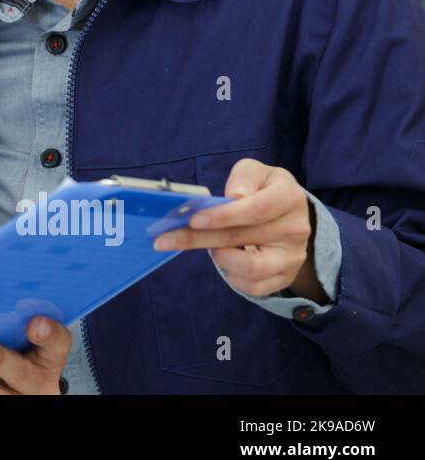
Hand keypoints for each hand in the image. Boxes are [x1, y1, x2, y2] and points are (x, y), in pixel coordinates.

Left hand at [0, 316, 70, 393]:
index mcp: (47, 358)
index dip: (48, 334)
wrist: (4, 382)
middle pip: (21, 374)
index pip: (57, 344)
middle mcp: (35, 384)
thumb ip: (4, 320)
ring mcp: (10, 400)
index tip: (34, 323)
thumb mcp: (15, 333)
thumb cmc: (7, 346)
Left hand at [153, 158, 325, 301]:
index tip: (192, 219)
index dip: (222, 216)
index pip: (255, 209)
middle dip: (198, 238)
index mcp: (289, 197)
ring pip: (251, 268)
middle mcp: (296, 229)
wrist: (289, 214)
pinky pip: (254, 287)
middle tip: (165, 239)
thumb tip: (233, 195)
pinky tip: (222, 258)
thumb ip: (243, 177)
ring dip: (218, 257)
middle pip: (241, 238)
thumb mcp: (255, 172)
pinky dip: (231, 275)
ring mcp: (292, 257)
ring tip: (205, 244)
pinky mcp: (285, 277)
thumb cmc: (263, 189)